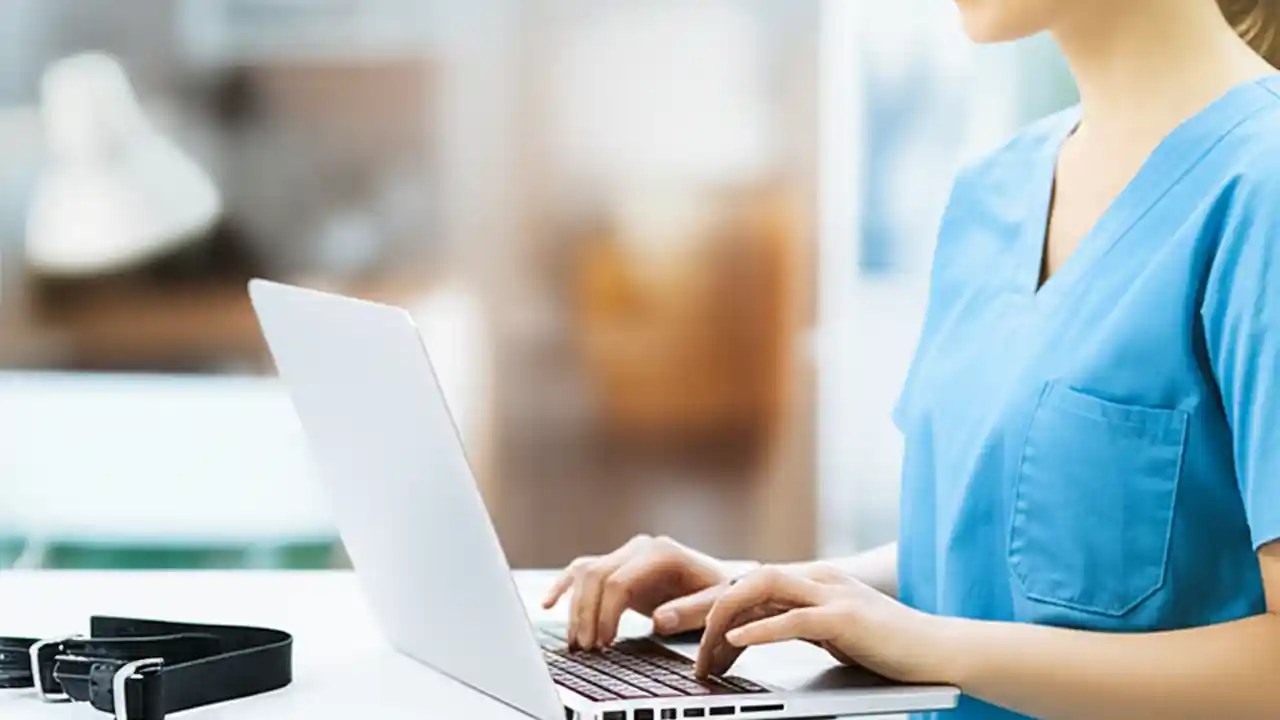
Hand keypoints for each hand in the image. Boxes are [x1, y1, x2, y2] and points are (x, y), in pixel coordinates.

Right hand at [542, 535, 732, 649]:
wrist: (724, 583)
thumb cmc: (724, 594)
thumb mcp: (719, 603)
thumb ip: (693, 610)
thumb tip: (660, 619)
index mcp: (662, 553)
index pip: (619, 581)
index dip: (606, 614)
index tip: (604, 643)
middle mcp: (641, 547)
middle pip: (596, 576)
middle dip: (586, 615)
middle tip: (587, 648)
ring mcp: (627, 554)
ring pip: (585, 573)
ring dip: (575, 608)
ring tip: (578, 643)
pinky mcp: (618, 565)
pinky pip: (582, 570)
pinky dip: (564, 586)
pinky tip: (548, 604)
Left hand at [695, 564, 952, 684]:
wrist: (939, 650)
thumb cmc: (883, 646)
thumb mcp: (825, 633)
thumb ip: (788, 625)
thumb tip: (739, 640)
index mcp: (808, 581)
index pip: (745, 584)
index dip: (708, 607)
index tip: (681, 633)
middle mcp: (815, 578)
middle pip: (743, 578)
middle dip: (701, 604)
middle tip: (667, 628)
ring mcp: (831, 594)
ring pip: (761, 588)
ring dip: (722, 615)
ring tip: (697, 643)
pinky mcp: (846, 618)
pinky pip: (794, 619)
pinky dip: (762, 628)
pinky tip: (736, 639)